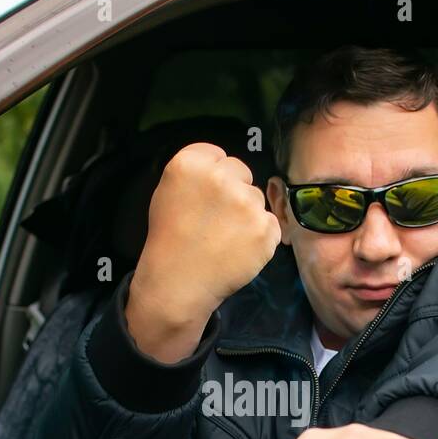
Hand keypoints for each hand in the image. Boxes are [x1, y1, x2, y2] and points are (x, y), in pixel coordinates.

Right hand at [126, 142, 281, 362]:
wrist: (178, 283)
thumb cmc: (168, 239)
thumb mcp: (167, 194)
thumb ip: (194, 175)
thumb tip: (221, 170)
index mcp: (191, 164)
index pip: (219, 155)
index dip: (215, 176)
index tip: (207, 197)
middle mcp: (222, 177)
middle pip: (242, 173)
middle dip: (235, 191)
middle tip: (218, 219)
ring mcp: (247, 203)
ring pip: (257, 199)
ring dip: (248, 214)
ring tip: (227, 238)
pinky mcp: (266, 227)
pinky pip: (270, 223)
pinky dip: (260, 237)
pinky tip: (240, 250)